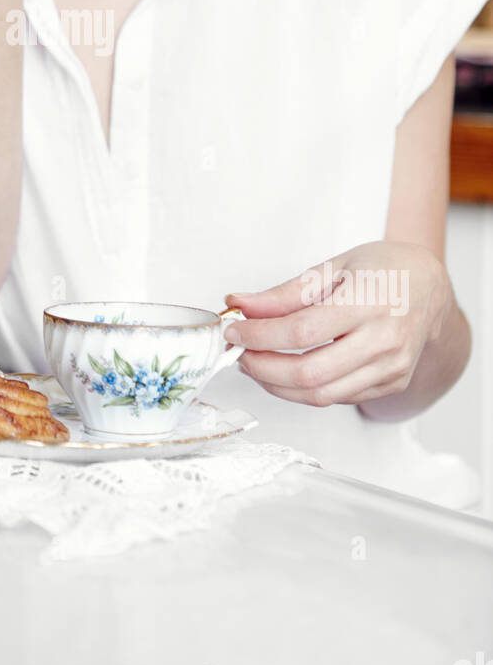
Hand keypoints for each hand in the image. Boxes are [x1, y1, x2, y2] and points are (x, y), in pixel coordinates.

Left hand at [222, 241, 450, 406]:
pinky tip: (286, 373)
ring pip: (322, 395)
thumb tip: (241, 305)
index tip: (234, 332)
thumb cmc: (385, 270)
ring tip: (256, 365)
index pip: (301, 331)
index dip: (259, 336)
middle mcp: (383, 340)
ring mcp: (391, 368)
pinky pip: (338, 398)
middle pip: (310, 372)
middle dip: (263, 368)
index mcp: (367, 302)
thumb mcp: (334, 267)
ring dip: (278, 386)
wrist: (431, 289)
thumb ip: (285, 293)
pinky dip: (304, 391)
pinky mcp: (391, 384)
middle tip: (240, 354)